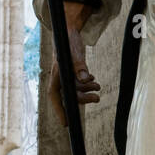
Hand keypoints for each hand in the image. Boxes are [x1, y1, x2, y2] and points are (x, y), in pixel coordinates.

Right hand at [49, 2, 100, 127]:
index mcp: (56, 75)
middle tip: (97, 99)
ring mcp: (66, 76)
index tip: (66, 124)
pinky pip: (80, 84)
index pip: (55, 97)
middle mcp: (60, 78)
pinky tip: (95, 81)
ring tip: (98, 87)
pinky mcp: (73, 72)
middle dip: (83, 100)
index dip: (60, 111)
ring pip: (77, 91)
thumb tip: (86, 80)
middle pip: (70, 96)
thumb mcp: (74, 53)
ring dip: (88, 92)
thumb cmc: (68, 41)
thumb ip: (80, 66)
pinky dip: (89, 85)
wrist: (69, 31)